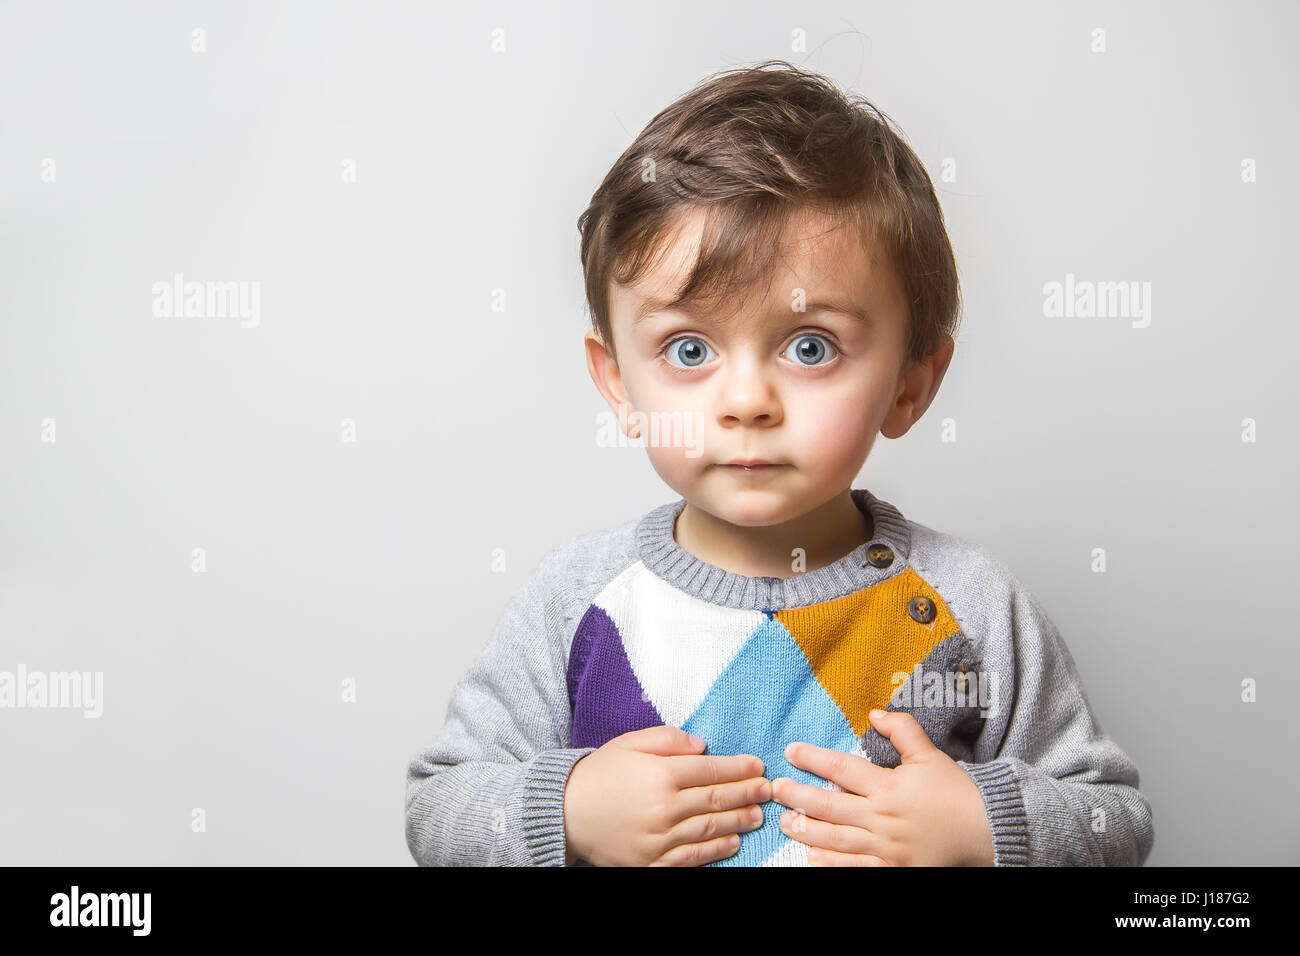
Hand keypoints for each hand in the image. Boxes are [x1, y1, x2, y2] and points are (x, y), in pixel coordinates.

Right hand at [562, 725, 771, 865]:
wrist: (564, 812)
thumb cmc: (600, 773)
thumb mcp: (629, 743)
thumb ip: (667, 739)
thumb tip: (703, 746)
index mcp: (660, 774)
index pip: (711, 770)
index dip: (740, 767)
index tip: (758, 765)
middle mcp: (664, 808)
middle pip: (717, 799)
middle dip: (747, 793)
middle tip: (768, 789)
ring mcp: (659, 839)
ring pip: (710, 830)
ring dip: (739, 822)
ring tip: (758, 815)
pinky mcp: (651, 862)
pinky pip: (692, 858)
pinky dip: (716, 851)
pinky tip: (732, 843)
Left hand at [772, 709, 995, 865]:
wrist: (985, 831)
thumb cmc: (955, 792)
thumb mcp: (930, 755)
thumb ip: (902, 731)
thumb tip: (874, 714)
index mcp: (889, 787)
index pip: (842, 768)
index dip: (813, 758)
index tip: (790, 751)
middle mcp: (882, 818)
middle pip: (830, 806)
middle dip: (799, 796)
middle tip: (775, 789)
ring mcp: (886, 848)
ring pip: (836, 839)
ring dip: (807, 830)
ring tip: (785, 821)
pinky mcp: (892, 870)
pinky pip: (855, 868)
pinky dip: (831, 864)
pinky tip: (812, 857)